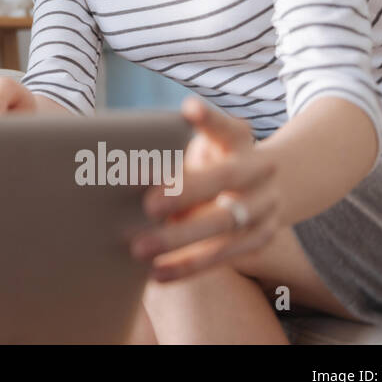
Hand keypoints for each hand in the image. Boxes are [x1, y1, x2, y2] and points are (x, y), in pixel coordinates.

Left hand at [129, 95, 279, 281]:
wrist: (261, 186)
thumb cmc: (209, 161)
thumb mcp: (198, 147)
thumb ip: (171, 150)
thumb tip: (116, 164)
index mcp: (239, 140)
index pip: (226, 126)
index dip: (209, 119)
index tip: (189, 108)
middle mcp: (259, 171)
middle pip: (225, 179)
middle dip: (186, 192)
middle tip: (148, 206)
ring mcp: (265, 206)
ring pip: (224, 225)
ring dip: (180, 239)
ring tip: (139, 249)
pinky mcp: (260, 239)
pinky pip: (222, 257)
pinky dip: (188, 266)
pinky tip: (156, 273)